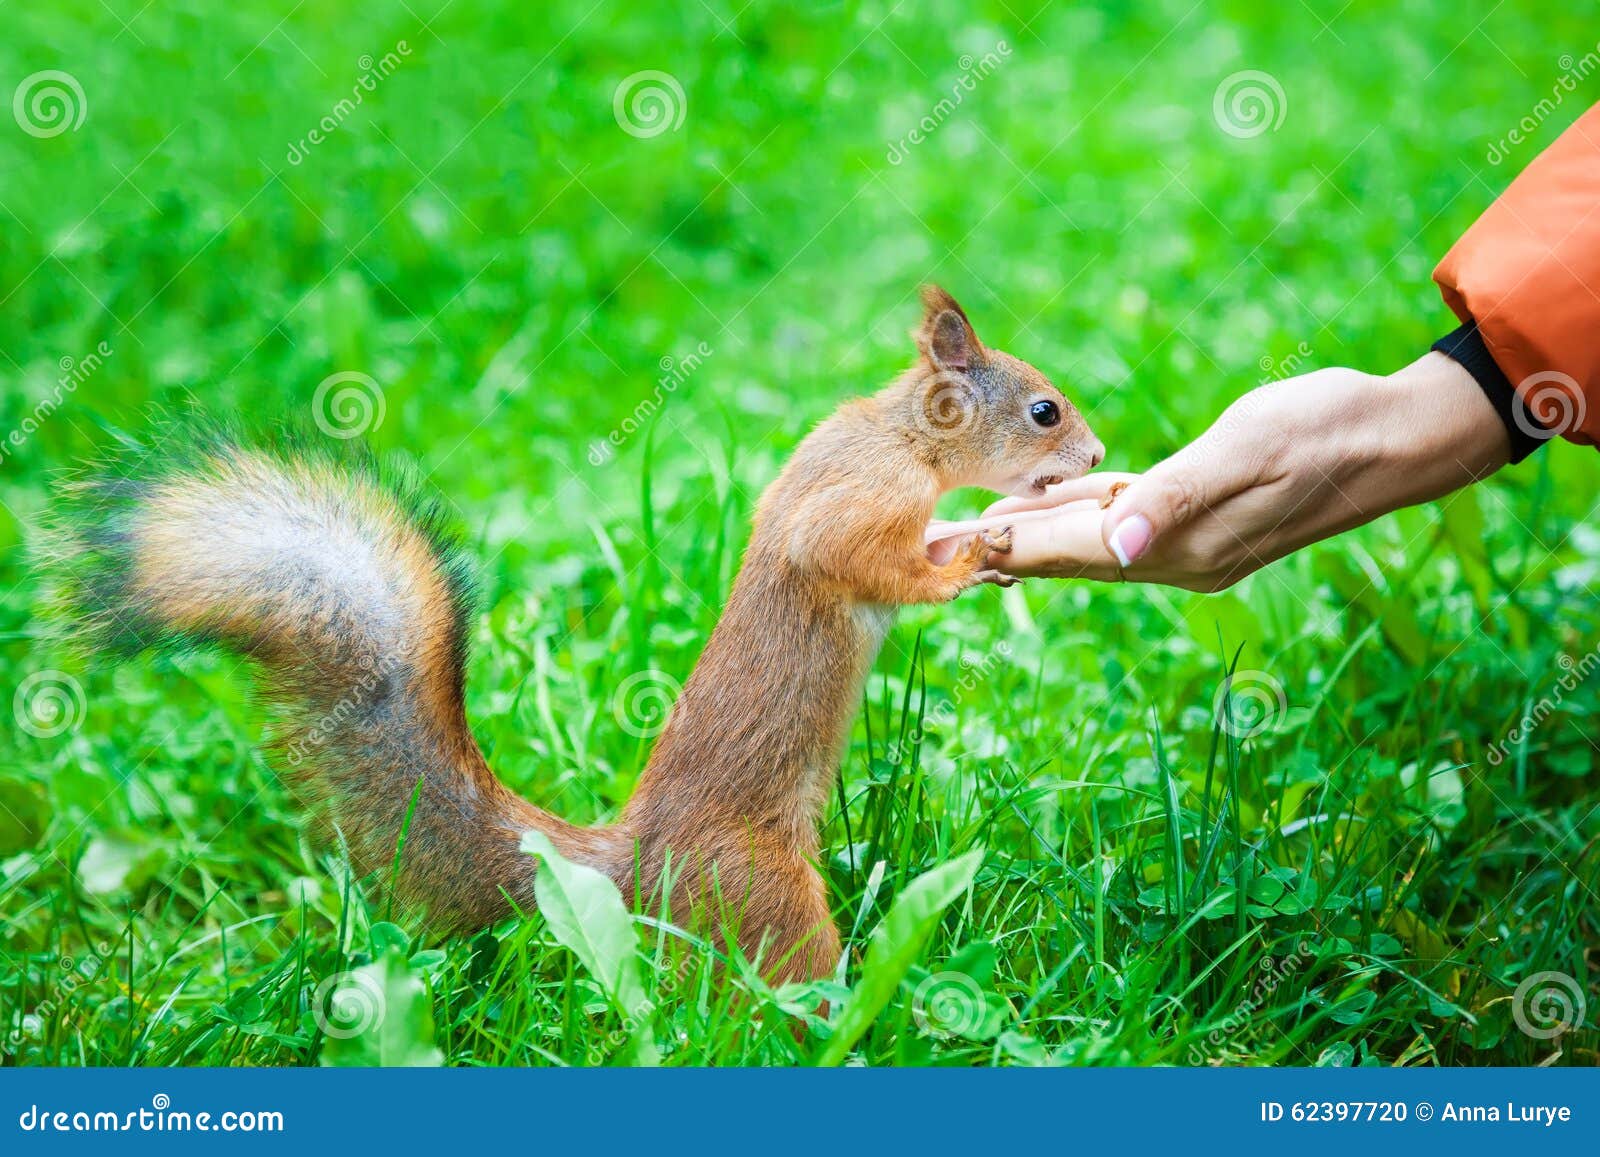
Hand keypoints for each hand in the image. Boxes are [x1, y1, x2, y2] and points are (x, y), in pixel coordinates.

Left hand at [982, 353, 1510, 591]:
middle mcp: (1177, 553)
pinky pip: (1121, 514)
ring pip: (1088, 536)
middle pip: (1068, 553)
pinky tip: (1045, 500)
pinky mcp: (1199, 508)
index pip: (1072, 552)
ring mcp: (1189, 535)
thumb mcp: (1247, 453)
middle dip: (1002, 549)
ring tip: (971, 528)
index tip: (948, 552)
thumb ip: (1175, 500)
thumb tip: (1117, 548)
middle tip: (934, 547)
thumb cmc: (1322, 432)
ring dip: (1031, 531)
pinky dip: (1078, 508)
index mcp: (1180, 545)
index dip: (1008, 550)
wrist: (1392, 434)